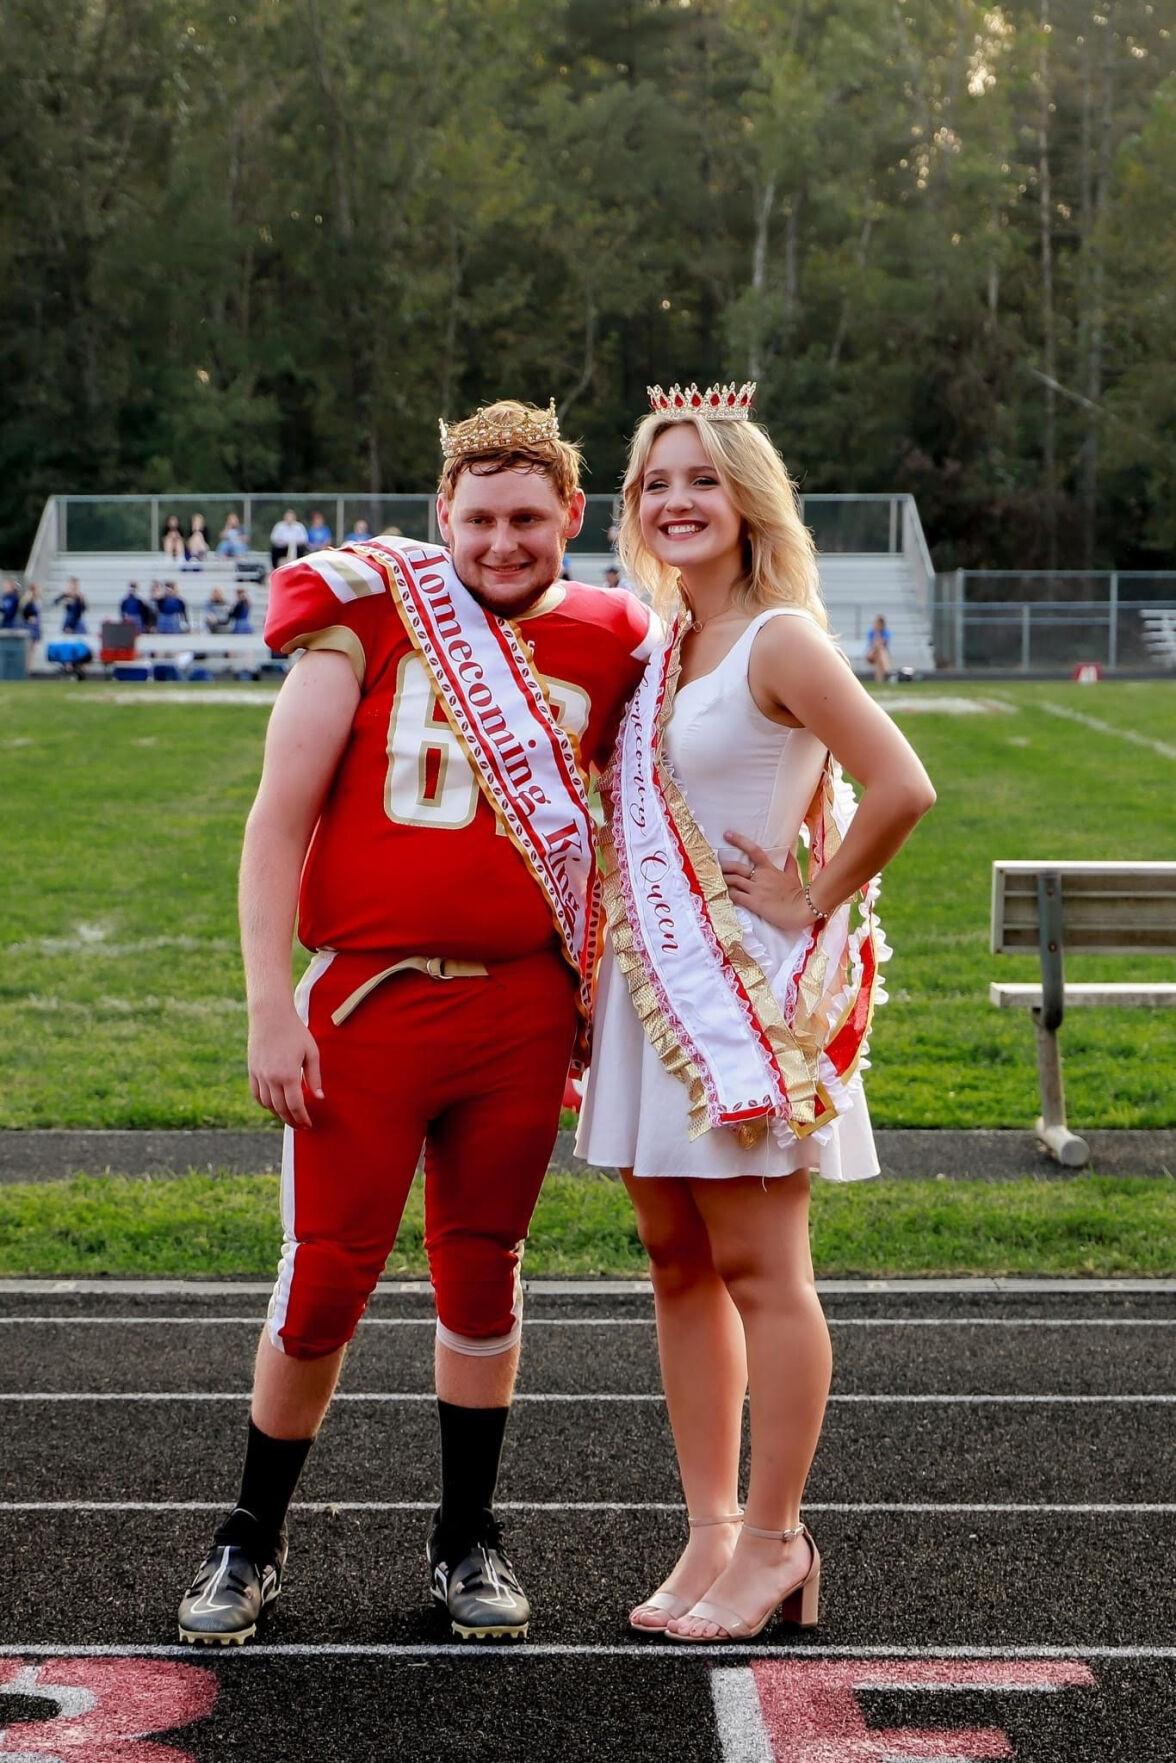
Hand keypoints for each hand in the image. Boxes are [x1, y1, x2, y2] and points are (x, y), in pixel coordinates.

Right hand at [248, 1002, 322, 1128]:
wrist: (270, 1016)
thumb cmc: (295, 1032)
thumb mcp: (311, 1053)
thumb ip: (314, 1077)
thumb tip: (319, 1097)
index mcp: (288, 1075)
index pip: (295, 1105)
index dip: (302, 1117)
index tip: (308, 1124)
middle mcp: (271, 1078)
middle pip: (280, 1109)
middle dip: (291, 1120)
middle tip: (300, 1125)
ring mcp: (259, 1075)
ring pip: (267, 1104)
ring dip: (278, 1114)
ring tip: (289, 1117)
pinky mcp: (252, 1070)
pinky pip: (257, 1094)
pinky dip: (265, 1104)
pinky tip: (274, 1105)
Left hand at [721, 830, 823, 935]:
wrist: (802, 910)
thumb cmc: (798, 894)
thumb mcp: (794, 875)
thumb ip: (789, 863)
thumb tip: (790, 851)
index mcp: (769, 869)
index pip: (753, 850)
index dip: (739, 841)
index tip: (727, 834)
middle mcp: (760, 877)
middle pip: (736, 867)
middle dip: (724, 866)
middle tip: (715, 867)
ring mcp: (756, 889)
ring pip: (733, 881)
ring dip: (723, 879)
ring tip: (715, 880)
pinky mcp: (754, 902)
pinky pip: (735, 896)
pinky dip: (727, 893)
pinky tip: (721, 893)